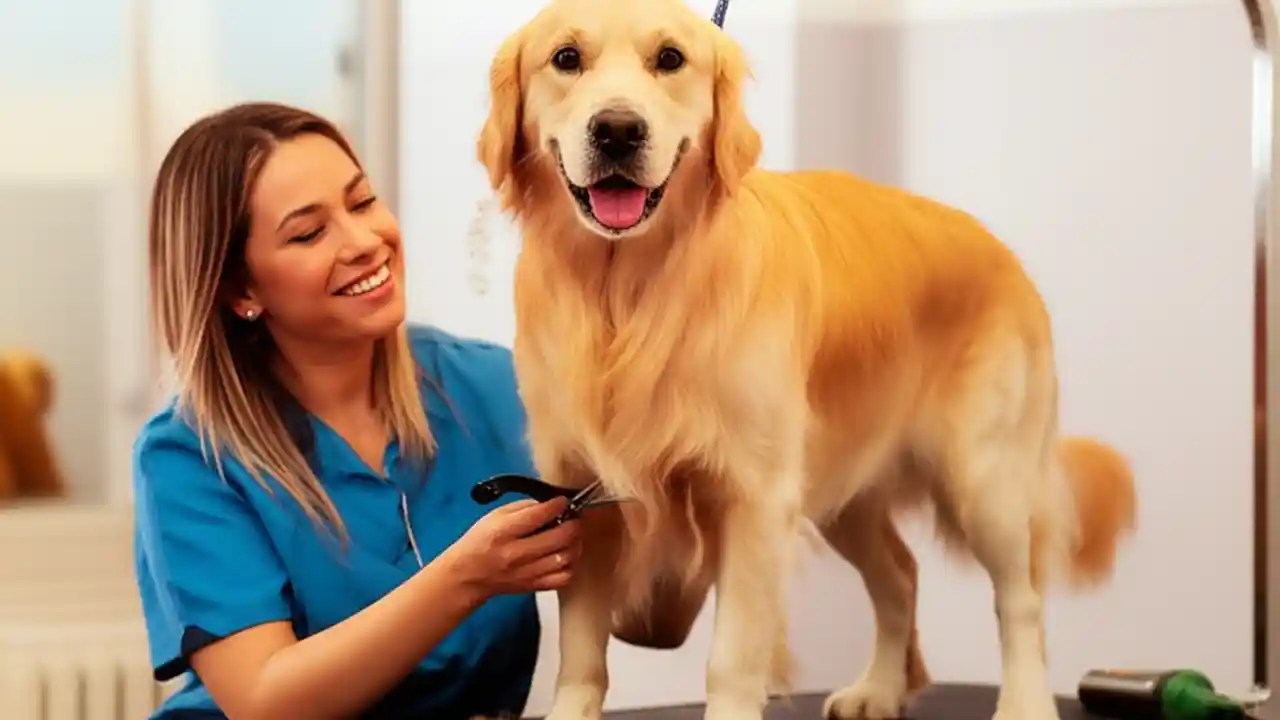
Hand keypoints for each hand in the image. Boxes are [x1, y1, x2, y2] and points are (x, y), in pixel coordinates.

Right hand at [445, 497, 582, 598]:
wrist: (468, 576)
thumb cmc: (480, 542)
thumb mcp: (494, 516)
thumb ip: (524, 507)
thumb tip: (551, 503)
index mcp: (502, 532)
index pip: (538, 516)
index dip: (557, 505)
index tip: (563, 501)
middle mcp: (516, 555)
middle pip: (559, 537)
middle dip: (573, 523)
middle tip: (572, 518)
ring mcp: (527, 573)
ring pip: (566, 557)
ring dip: (575, 543)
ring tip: (571, 536)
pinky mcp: (534, 587)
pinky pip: (564, 578)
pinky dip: (571, 565)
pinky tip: (564, 555)